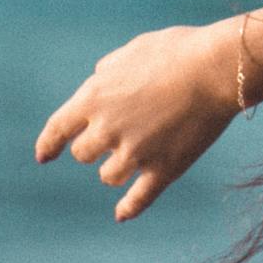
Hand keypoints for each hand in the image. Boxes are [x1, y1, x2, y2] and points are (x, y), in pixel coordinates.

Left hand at [34, 20, 239, 221]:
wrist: (218, 68)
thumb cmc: (179, 50)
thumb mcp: (136, 48)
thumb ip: (110, 68)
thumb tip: (99, 78)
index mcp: (94, 97)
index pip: (57, 129)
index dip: (48, 144)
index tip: (44, 156)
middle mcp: (106, 129)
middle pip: (83, 153)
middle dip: (96, 146)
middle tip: (119, 134)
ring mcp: (134, 153)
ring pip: (109, 175)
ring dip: (117, 167)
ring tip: (136, 156)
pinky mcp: (163, 169)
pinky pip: (139, 198)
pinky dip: (128, 208)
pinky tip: (121, 214)